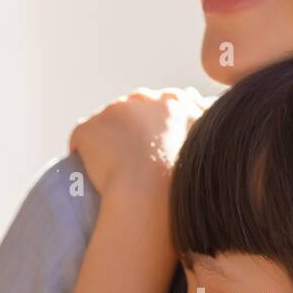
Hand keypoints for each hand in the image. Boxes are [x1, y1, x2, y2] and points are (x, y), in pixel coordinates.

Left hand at [69, 87, 210, 197]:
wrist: (152, 193)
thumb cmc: (186, 179)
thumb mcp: (210, 149)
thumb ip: (208, 125)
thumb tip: (200, 106)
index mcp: (174, 102)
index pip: (162, 106)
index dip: (156, 129)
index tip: (155, 149)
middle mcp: (142, 99)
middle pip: (132, 112)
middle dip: (130, 132)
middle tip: (134, 163)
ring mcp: (112, 110)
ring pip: (106, 125)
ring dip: (107, 143)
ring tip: (114, 172)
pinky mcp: (88, 127)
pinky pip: (82, 140)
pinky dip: (85, 155)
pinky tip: (93, 174)